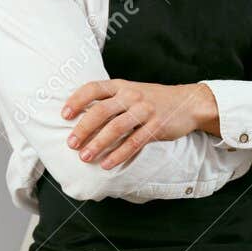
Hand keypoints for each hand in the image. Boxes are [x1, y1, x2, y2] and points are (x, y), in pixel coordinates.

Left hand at [61, 78, 218, 167]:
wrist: (187, 103)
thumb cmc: (153, 100)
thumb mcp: (131, 92)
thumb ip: (110, 101)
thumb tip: (81, 117)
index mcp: (121, 86)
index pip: (93, 88)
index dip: (77, 100)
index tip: (64, 115)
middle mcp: (131, 96)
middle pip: (101, 111)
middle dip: (84, 128)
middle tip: (71, 144)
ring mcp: (145, 111)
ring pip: (116, 128)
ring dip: (98, 144)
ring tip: (85, 157)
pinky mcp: (156, 127)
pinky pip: (134, 142)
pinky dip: (119, 154)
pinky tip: (107, 164)